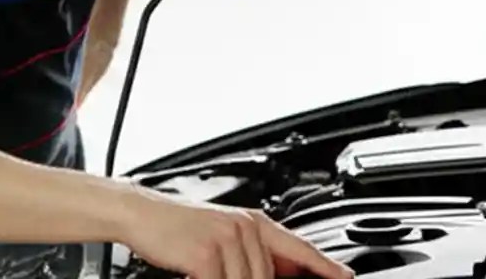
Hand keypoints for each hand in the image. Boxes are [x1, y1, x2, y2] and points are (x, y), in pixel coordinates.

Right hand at [117, 186, 353, 278]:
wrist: (141, 212)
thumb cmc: (177, 227)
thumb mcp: (221, 233)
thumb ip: (250, 251)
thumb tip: (274, 270)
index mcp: (253, 221)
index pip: (299, 246)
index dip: (325, 265)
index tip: (345, 277)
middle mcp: (245, 227)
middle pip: (267, 277)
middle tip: (227, 275)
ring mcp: (227, 239)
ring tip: (209, 273)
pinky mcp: (207, 254)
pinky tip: (199, 277)